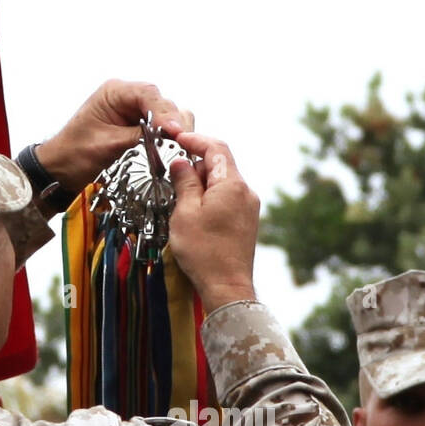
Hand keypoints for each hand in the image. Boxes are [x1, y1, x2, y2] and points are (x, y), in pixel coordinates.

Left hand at [34, 80, 193, 191]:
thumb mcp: (108, 144)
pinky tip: (171, 145)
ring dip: (173, 128)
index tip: (175, 131)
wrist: (61, 169)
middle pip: (161, 102)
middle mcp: (125, 96)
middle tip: (182, 141)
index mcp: (114, 92)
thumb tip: (167, 134)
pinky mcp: (135, 125)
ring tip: (179, 144)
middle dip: (173, 121)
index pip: (148, 94)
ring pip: (163, 113)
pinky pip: (157, 126)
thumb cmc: (74, 154)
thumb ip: (139, 135)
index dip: (165, 112)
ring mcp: (131, 110)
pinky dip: (167, 135)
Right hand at [167, 132, 258, 312]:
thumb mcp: (185, 213)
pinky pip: (228, 198)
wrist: (227, 287)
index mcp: (232, 184)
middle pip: (220, 165)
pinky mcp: (247, 221)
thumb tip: (181, 163)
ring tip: (184, 204)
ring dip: (202, 185)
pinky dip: (211, 198)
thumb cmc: (205, 253)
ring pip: (223, 183)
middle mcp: (246, 192)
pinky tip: (196, 215)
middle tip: (175, 180)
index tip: (177, 138)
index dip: (195, 139)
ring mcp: (249, 207)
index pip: (216, 148)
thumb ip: (184, 181)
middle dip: (196, 166)